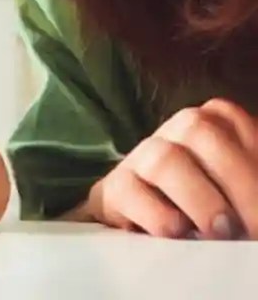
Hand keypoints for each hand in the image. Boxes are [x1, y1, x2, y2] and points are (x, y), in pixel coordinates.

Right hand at [86, 98, 257, 238]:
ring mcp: (139, 159)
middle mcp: (171, 134)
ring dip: (199, 199)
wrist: (152, 234)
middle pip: (197, 129)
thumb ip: (246, 187)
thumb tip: (253, 214)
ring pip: (163, 159)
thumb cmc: (211, 214)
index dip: (254, 158)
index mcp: (208, 125)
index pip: (230, 119)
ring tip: (219, 232)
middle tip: (252, 225)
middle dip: (235, 178)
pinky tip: (180, 235)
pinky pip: (129, 192)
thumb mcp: (236, 192)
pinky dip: (160, 217)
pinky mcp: (112, 190)